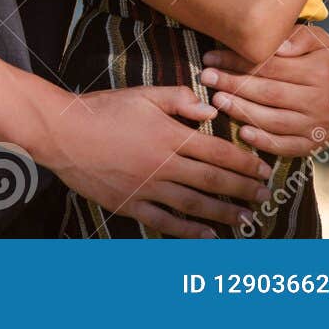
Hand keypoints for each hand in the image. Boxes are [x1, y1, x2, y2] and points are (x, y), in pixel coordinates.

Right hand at [37, 85, 273, 237]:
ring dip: (224, 213)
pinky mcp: (131, 204)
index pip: (218, 152)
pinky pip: (165, 222)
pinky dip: (189, 231)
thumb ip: (180, 100)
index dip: (244, 163)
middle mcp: (163, 165)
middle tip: (264, 196)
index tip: (264, 170)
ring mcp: (147, 188)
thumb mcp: (143, 94)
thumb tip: (211, 112)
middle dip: (242, 189)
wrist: (64, 133)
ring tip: (246, 219)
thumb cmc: (103, 109)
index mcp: (170, 136)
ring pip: (194, 204)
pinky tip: (207, 235)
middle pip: (212, 181)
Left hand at [199, 24, 328, 156]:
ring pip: (273, 120)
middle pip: (267, 93)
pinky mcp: (315, 144)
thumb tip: (275, 42)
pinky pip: (287, 146)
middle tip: (206, 77)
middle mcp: (318, 100)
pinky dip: (264, 142)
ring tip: (217, 100)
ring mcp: (316, 125)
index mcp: (319, 71)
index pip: (270, 66)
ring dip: (241, 111)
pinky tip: (243, 133)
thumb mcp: (323, 41)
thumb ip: (298, 37)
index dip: (238, 62)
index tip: (213, 57)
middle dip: (233, 85)